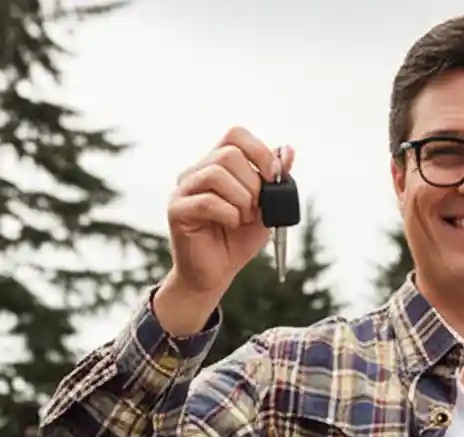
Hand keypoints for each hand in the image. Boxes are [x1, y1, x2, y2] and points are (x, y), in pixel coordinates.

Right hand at [165, 126, 294, 297]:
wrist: (216, 273)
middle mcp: (197, 171)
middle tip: (255, 207)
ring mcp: (184, 189)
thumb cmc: (238, 239)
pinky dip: (229, 214)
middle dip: (252, 182)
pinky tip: (231, 224)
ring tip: (242, 218)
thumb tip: (287, 149)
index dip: (259, 151)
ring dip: (241, 199)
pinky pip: (207, 201)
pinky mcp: (177, 210)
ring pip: (216, 174)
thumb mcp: (265, 207)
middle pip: (228, 154)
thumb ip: (275, 179)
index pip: (235, 135)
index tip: (273, 176)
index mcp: (217, 164)